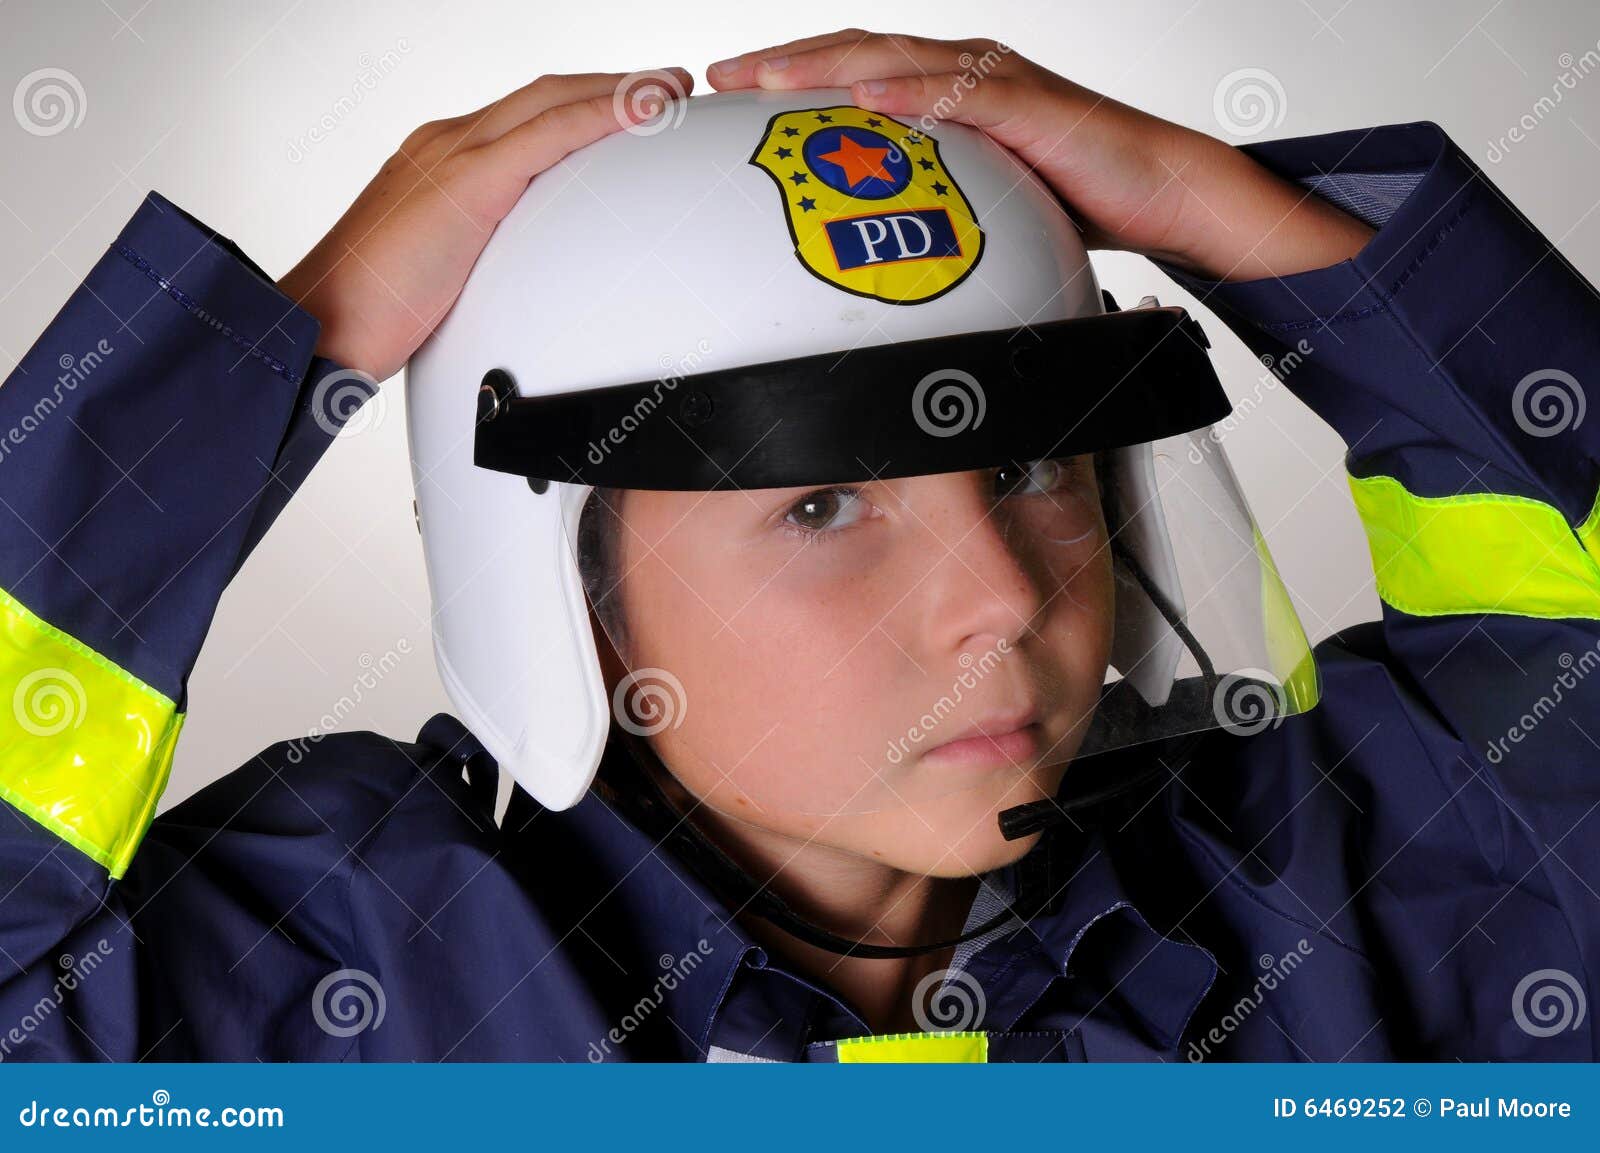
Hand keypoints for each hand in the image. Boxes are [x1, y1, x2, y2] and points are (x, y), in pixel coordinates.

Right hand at [279, 69, 691, 380]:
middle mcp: (447, 143)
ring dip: (621, 91)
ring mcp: (454, 155)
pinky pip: (548, 135)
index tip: (633, 110)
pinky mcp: (465, 181)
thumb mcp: (447, 276)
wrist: (319, 327)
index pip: (527, 118)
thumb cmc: (372, 315)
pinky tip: (645, 112)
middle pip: (546, 94)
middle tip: (672, 86)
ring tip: (674, 90)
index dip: (584, 106)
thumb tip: (525, 283)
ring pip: (552, 101)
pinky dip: (601, 117)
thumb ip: (486, 259)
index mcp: (442, 162)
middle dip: (614, 86)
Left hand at [707, 30, 1372, 282]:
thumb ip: (934, 202)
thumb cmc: (1081, 195)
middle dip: (784, 63)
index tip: (731, 94)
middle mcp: (968, 73)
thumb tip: (880, 251)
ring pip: (895, 64)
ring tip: (764, 79)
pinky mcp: (1032, 105)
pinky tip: (858, 100)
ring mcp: (998, 82)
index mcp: (952, 92)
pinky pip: (961, 96)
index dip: (791, 77)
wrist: (1170, 191)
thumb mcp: (985, 202)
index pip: (855, 73)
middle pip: (857, 55)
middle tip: (720, 77)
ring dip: (823, 69)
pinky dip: (907, 95)